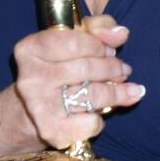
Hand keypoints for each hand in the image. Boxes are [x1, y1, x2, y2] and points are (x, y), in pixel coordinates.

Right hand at [13, 13, 143, 150]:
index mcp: (30, 50)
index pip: (74, 43)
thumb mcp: (71, 39)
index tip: (110, 51)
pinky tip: (100, 114)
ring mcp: (39, 106)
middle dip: (113, 68)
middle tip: (123, 70)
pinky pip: (91, 123)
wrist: (30, 112)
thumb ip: (97, 28)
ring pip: (93, 95)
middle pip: (87, 68)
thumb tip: (121, 33)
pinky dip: (101, 119)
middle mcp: (30, 78)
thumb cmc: (58, 68)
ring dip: (118, 92)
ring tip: (130, 89)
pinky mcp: (52, 131)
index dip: (99, 46)